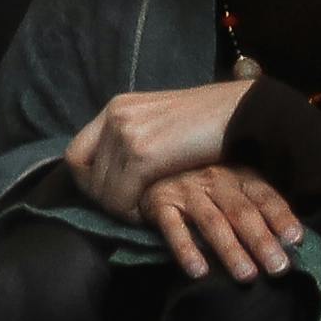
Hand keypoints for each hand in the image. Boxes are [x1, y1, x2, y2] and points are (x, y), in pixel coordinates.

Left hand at [63, 78, 253, 223]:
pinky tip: (152, 213)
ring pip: (102, 190)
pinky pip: (121, 197)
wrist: (245, 114)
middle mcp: (115, 117)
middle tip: (131, 210)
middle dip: (105, 199)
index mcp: (117, 107)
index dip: (87, 181)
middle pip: (85, 175)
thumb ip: (135, 140)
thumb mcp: (162, 125)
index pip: (75, 154)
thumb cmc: (212, 124)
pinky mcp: (143, 153)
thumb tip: (114, 173)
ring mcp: (126, 133)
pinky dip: (133, 213)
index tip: (110, 194)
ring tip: (145, 212)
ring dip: (121, 209)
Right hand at [144, 166, 307, 282]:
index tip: (295, 240)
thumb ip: (257, 210)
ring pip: (213, 223)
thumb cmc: (205, 189)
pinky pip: (173, 229)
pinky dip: (186, 250)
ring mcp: (187, 190)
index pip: (265, 197)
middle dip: (261, 241)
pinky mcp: (160, 203)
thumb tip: (290, 243)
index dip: (281, 217)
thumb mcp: (235, 190)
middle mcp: (215, 180)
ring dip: (231, 250)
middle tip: (277, 268)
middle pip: (242, 212)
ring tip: (246, 276)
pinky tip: (198, 271)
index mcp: (240, 176)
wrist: (151, 171)